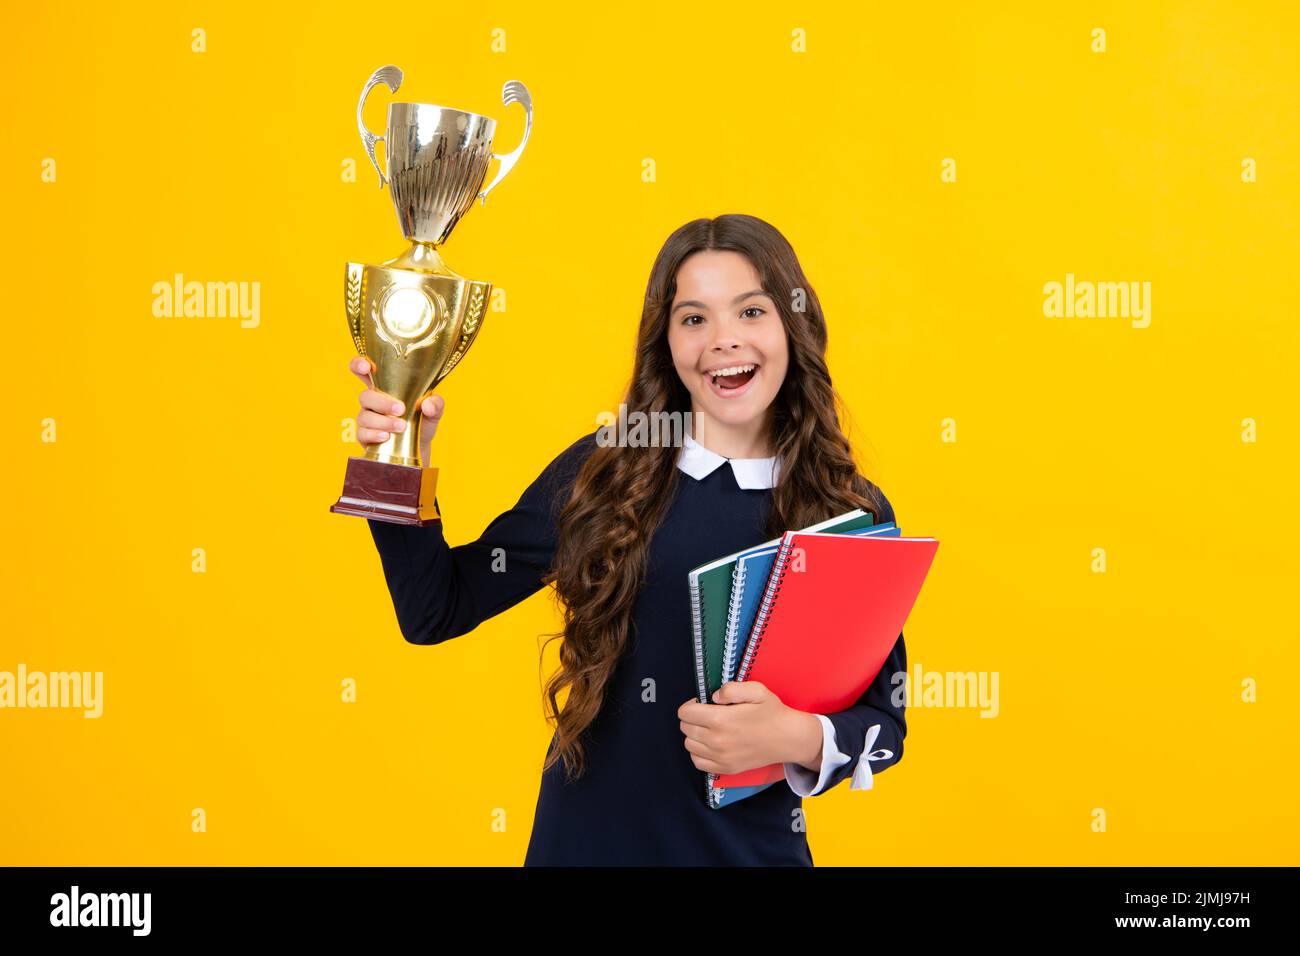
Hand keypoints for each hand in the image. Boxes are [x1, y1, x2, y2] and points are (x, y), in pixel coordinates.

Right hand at [348, 356, 444, 460]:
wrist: (419, 447)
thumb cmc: (422, 422)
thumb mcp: (434, 411)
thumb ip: (435, 404)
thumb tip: (427, 404)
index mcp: (385, 387)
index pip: (365, 371)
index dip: (359, 364)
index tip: (366, 367)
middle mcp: (372, 401)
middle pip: (365, 396)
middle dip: (382, 402)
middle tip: (401, 409)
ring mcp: (366, 418)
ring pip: (365, 416)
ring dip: (383, 421)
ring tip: (401, 426)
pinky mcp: (365, 436)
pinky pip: (362, 433)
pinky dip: (375, 434)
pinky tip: (386, 436)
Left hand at [677, 680, 822, 775]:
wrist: (788, 739)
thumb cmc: (772, 713)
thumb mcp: (756, 690)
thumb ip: (731, 689)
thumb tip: (713, 697)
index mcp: (720, 719)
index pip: (685, 713)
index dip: (691, 705)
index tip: (702, 703)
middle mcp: (717, 741)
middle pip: (685, 728)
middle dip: (692, 718)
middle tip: (707, 714)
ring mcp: (720, 757)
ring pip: (689, 745)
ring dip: (695, 735)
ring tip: (710, 729)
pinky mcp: (726, 768)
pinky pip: (698, 762)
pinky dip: (700, 752)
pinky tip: (711, 744)